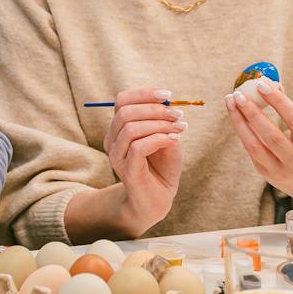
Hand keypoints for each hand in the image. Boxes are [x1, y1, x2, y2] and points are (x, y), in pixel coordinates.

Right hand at [105, 86, 183, 232]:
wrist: (157, 200)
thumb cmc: (162, 167)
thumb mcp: (166, 138)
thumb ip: (164, 122)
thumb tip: (168, 105)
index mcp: (119, 129)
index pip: (122, 101)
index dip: (143, 94)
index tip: (168, 95)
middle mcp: (113, 141)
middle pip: (124, 112)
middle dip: (154, 109)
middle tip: (178, 114)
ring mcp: (117, 156)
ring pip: (130, 129)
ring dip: (159, 124)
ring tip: (179, 128)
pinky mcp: (126, 170)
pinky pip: (138, 147)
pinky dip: (159, 139)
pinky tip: (174, 141)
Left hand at [223, 84, 292, 206]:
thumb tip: (273, 85)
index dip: (278, 102)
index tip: (262, 84)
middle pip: (271, 136)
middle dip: (252, 113)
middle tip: (238, 94)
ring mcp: (281, 173)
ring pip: (254, 146)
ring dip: (240, 122)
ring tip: (231, 102)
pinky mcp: (268, 176)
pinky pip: (252, 151)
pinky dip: (244, 132)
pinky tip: (237, 117)